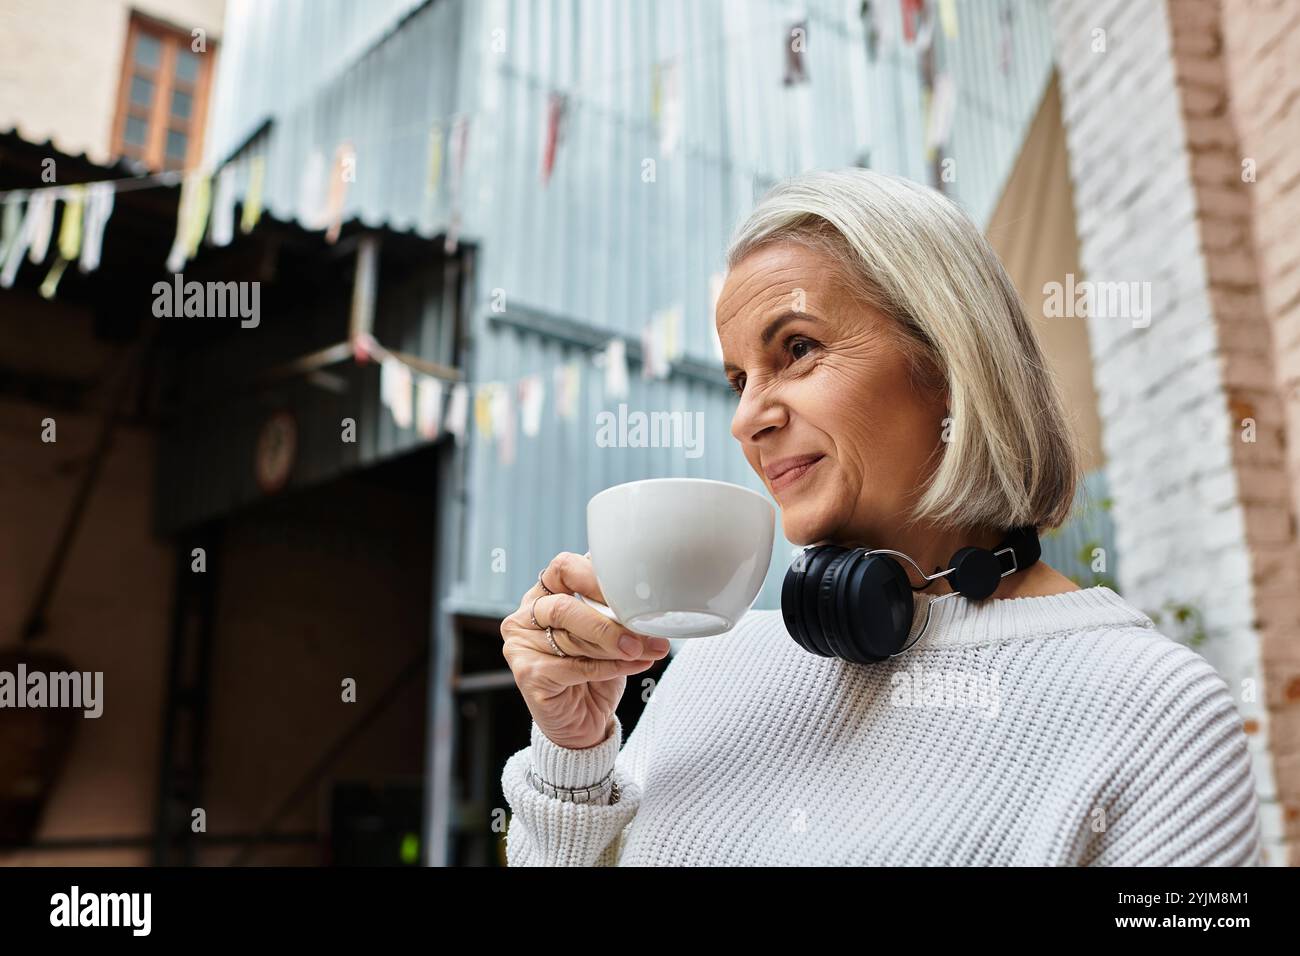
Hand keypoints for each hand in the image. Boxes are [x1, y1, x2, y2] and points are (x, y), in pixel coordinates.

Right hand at [500, 551, 671, 749]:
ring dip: (615, 646)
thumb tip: (648, 600)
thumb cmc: (596, 670)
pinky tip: (634, 665)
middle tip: (642, 634)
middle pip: (564, 607)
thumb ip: (616, 612)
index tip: (630, 593)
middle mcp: (526, 616)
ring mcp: (521, 645)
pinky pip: (574, 667)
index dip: (595, 577)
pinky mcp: (527, 674)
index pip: (564, 568)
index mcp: (545, 593)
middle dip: (608, 622)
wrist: (585, 721)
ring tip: (646, 651)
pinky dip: (610, 667)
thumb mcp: (608, 632)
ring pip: (571, 639)